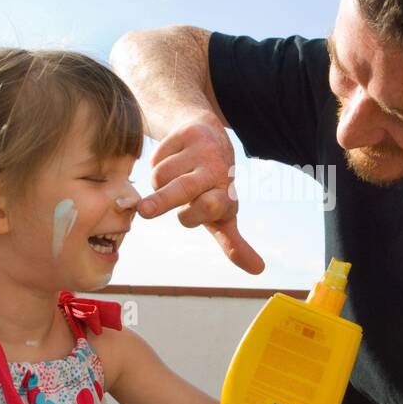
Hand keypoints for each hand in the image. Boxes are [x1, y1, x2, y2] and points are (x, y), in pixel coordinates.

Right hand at [137, 113, 263, 273]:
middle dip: (164, 200)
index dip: (207, 207)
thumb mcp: (222, 215)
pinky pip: (157, 157)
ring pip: (162, 175)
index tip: (209, 203)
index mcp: (226, 197)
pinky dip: (156, 163)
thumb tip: (259, 270)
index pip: (214, 205)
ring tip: (172, 181)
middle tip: (143, 212)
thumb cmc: (212, 188)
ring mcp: (203, 151)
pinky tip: (171, 160)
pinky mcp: (187, 133)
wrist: (206, 135)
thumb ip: (233, 244)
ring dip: (158, 184)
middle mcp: (217, 172)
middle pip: (185, 188)